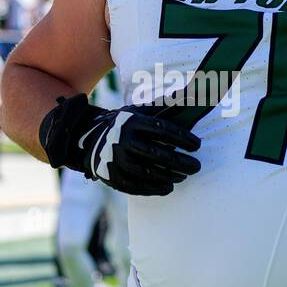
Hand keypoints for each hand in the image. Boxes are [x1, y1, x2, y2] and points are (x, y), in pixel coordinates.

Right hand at [40, 93, 201, 195]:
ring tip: (184, 175)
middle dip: (181, 162)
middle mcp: (123, 141)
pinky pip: (137, 186)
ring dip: (170, 176)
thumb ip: (162, 108)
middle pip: (157, 154)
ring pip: (148, 172)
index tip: (197, 145)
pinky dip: (154, 188)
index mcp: (132, 122)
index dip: (182, 138)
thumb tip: (190, 98)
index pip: (162, 130)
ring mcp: (116, 160)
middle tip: (197, 166)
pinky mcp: (112, 177)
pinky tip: (168, 186)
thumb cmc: (123, 124)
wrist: (88, 139)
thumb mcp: (137, 111)